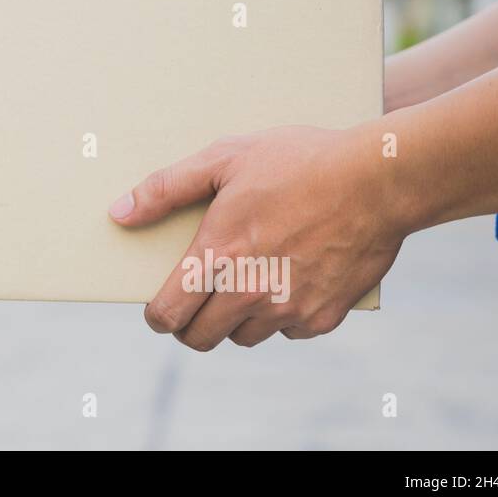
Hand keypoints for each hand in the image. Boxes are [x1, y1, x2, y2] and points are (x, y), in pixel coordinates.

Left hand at [108, 126, 405, 349]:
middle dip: (190, 323)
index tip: (160, 309)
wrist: (378, 179)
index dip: (157, 316)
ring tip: (243, 284)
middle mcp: (250, 291)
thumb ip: (166, 188)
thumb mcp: (225, 159)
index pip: (168, 313)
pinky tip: (286, 282)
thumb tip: (119, 213)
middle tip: (197, 300)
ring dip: (236, 319)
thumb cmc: (299, 161)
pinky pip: (288, 331)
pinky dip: (281, 315)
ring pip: (244, 337)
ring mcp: (289, 308)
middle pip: (200, 337)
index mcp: (218, 255)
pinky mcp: (324, 316)